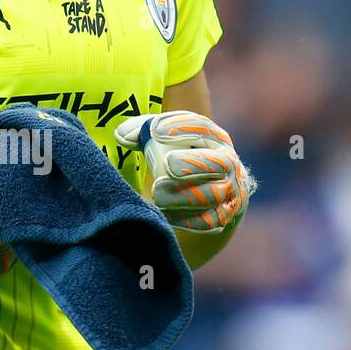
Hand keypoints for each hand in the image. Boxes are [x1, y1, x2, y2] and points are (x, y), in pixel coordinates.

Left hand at [115, 109, 254, 232]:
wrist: (205, 194)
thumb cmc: (180, 159)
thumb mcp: (164, 142)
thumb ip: (141, 133)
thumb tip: (122, 135)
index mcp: (213, 139)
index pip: (202, 127)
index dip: (180, 128)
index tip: (155, 131)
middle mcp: (227, 163)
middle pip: (219, 162)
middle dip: (192, 163)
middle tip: (168, 164)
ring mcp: (228, 191)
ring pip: (214, 194)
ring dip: (185, 195)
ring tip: (158, 194)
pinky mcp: (222, 216)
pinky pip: (209, 221)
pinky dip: (187, 220)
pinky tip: (165, 215)